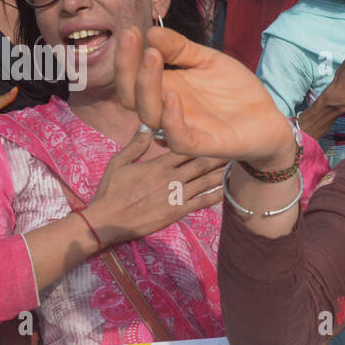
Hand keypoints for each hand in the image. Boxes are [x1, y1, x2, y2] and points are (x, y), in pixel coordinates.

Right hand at [82, 127, 226, 246]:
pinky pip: (201, 202)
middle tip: (236, 148)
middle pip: (201, 163)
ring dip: (221, 173)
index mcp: (158, 164)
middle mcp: (171, 177)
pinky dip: (215, 195)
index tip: (215, 134)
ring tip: (237, 165)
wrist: (107, 220)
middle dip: (219, 155)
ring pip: (205, 181)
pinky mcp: (177, 211)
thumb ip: (135, 144)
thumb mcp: (119, 163)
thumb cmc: (111, 191)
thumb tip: (145, 125)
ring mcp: (176, 195)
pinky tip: (226, 190)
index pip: (186, 148)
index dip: (201, 141)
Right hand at [116, 26, 295, 167]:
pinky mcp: (204, 144)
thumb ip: (181, 49)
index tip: (131, 30)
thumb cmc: (234, 91)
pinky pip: (178, 140)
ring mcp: (185, 128)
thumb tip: (151, 32)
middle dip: (127, 67)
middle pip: (130, 96)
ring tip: (153, 58)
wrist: (268, 118)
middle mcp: (168, 110)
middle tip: (134, 38)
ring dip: (146, 86)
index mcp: (165, 88)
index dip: (126, 55)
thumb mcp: (207, 61)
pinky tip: (173, 96)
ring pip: (149, 116)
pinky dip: (172, 120)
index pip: (132, 76)